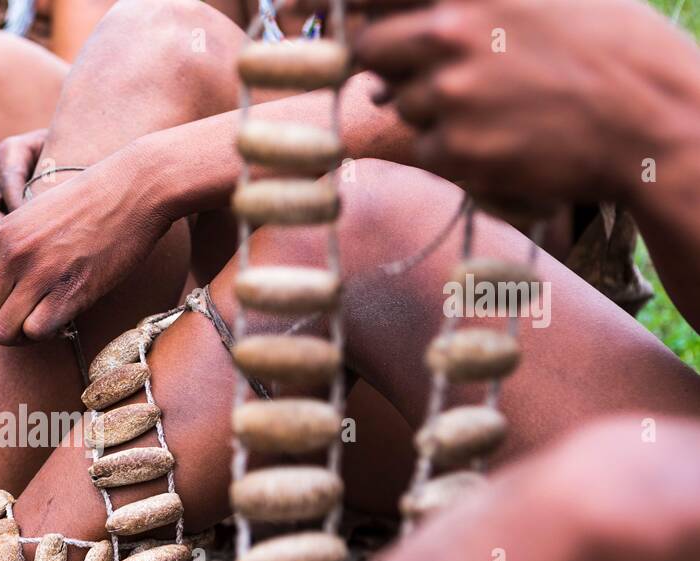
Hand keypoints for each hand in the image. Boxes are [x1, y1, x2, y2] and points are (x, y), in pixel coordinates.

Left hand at [0, 144, 173, 343]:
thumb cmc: (92, 203)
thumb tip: (8, 285)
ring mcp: (39, 274)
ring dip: (24, 338)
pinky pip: (37, 332)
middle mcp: (12, 256)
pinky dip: (49, 333)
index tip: (18, 306)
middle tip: (31, 320)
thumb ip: (15, 246)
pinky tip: (66, 316)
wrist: (134, 189)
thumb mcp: (36, 215)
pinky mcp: (69, 290)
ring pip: (3, 333)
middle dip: (5, 328)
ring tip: (46, 322)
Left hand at [352, 0, 699, 203]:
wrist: (654, 116)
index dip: (328, 4)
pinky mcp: (455, 148)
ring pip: (401, 103)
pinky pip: (426, 147)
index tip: (303, 11)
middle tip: (443, 70)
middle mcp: (448, 29)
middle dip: (391, 61)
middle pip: (368, 50)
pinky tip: (507, 134)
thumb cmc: (605, 42)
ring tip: (501, 101)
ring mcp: (448, 92)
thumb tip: (381, 15)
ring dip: (433, 106)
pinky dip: (454, 147)